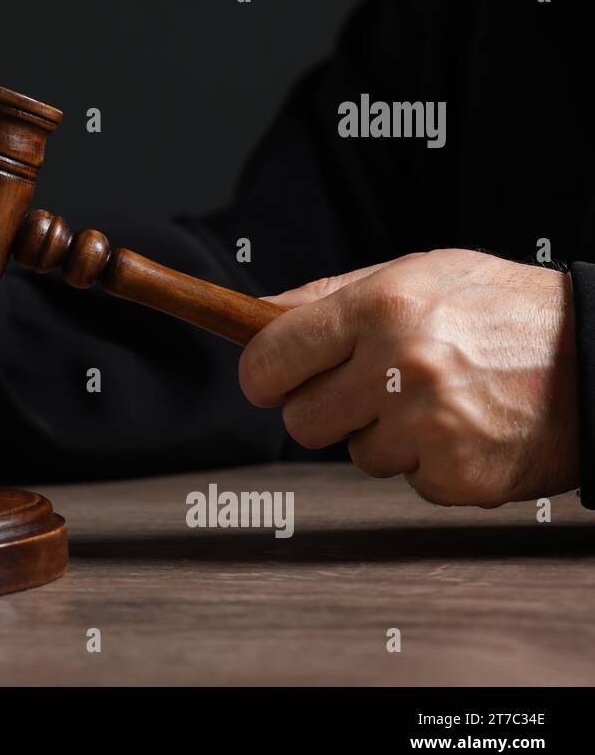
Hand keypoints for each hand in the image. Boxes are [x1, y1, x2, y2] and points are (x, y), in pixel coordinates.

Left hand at [239, 249, 579, 506]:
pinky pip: (407, 481)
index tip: (271, 379)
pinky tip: (465, 428)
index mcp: (380, 307)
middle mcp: (401, 367)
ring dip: (384, 435)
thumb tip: (256, 315)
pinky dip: (429, 463)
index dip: (263, 375)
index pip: (268, 360)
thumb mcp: (414, 274)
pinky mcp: (458, 476)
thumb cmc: (499, 308)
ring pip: (354, 454)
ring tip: (436, 400)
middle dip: (324, 409)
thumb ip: (327, 297)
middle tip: (369, 388)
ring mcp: (430, 427)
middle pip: (298, 421)